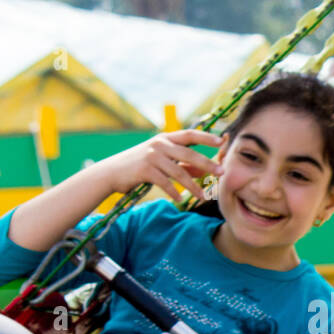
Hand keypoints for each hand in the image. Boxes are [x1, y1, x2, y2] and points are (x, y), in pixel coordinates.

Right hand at [98, 129, 223, 203]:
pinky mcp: (145, 170)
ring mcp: (152, 156)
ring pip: (179, 172)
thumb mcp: (161, 161)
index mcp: (165, 138)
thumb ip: (182, 164)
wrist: (111, 172)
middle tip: (222, 172)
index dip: (206, 137)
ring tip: (203, 196)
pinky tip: (180, 199)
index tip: (221, 141)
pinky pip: (165, 183)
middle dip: (207, 163)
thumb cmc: (139, 166)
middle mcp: (159, 144)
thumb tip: (203, 171)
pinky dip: (174, 192)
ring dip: (193, 185)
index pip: (189, 134)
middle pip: (188, 153)